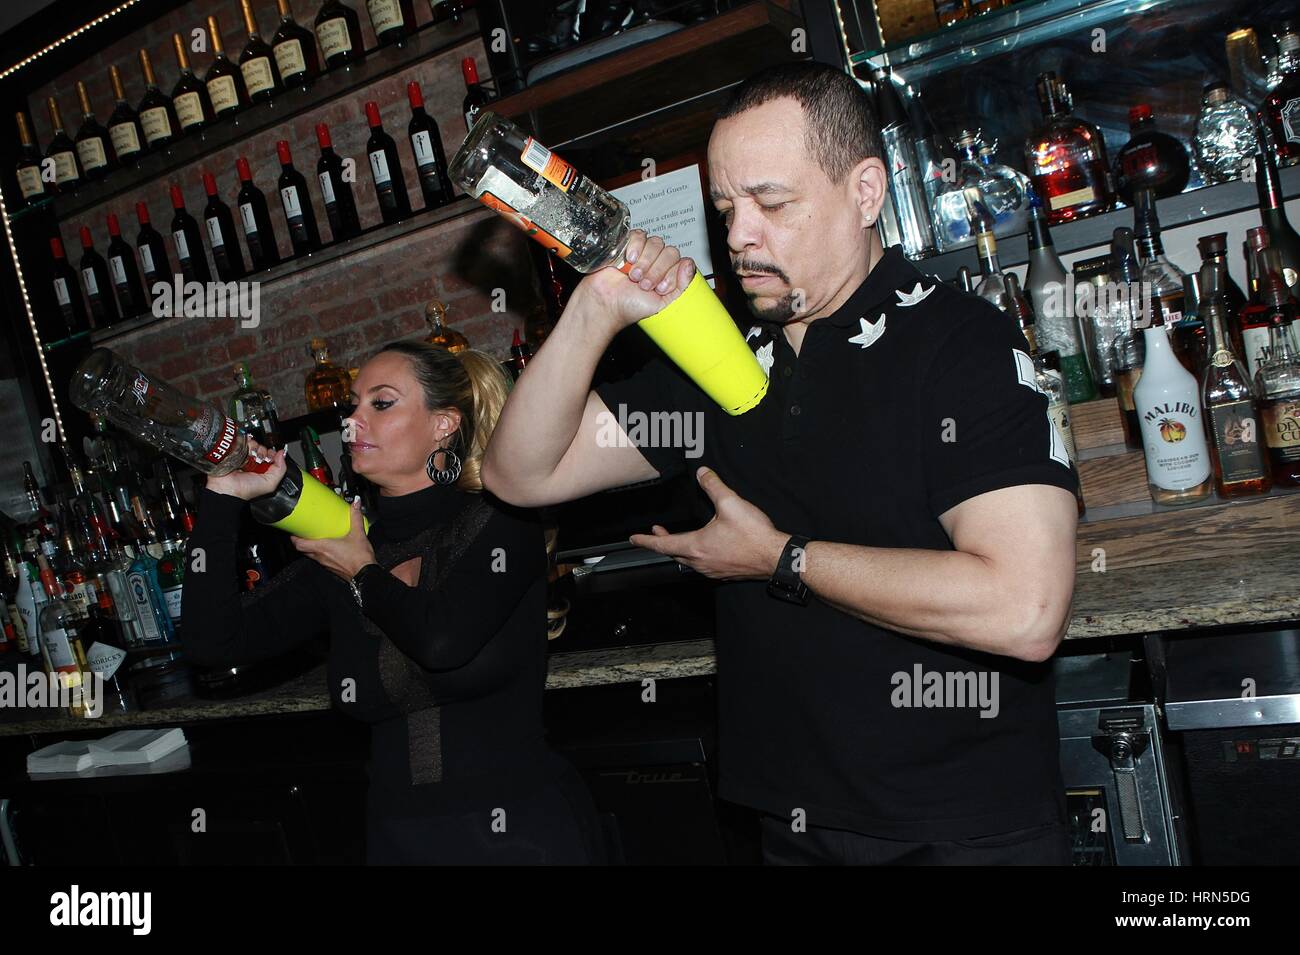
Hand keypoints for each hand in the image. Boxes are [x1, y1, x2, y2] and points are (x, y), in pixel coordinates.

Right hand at [206, 438, 284, 499]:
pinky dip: (244, 443)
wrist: (227, 488)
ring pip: (252, 443)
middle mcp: (252, 462)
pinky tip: (243, 451)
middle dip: (262, 451)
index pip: (271, 455)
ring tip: (249, 457)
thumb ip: (280, 469)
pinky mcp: (233, 451)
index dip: (272, 453)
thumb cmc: (246, 489)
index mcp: (262, 469)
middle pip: (262, 448)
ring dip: (253, 447)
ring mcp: (242, 456)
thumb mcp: (270, 483)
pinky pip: (241, 441)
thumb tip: (282, 454)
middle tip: (258, 459)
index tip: (270, 456)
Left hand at [289, 497, 376, 581]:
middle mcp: (320, 556)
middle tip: (303, 533)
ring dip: (310, 548)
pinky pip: (320, 560)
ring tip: (315, 538)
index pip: (299, 544)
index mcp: (322, 547)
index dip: (293, 538)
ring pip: (310, 555)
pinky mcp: (331, 568)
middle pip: (302, 550)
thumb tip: (355, 504)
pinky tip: (328, 548)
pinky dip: (319, 554)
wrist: (366, 574)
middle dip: (300, 542)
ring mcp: (325, 564)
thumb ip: (355, 517)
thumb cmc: (359, 558)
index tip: (294, 531)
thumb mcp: (358, 534)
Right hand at [572, 229, 696, 333]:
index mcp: (667, 277)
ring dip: (646, 261)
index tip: (660, 288)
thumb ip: (681, 287)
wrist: (605, 303)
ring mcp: (642, 253)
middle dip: (657, 270)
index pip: (681, 263)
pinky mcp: (627, 244)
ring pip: (656, 243)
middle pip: (670, 252)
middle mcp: (657, 264)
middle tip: (644, 284)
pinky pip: (640, 235)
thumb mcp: (663, 304)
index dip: (671, 275)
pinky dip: (636, 246)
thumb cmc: (629, 307)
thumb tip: (688, 265)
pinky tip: (629, 259)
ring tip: (633, 276)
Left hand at [630, 467, 788, 580]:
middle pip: (673, 553)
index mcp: (697, 546)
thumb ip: (714, 486)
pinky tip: (704, 547)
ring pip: (687, 560)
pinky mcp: (724, 572)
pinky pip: (702, 565)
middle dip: (662, 542)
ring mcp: (712, 570)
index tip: (634, 538)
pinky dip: (695, 555)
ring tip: (679, 537)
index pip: (663, 544)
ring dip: (679, 548)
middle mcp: (701, 562)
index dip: (646, 540)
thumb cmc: (754, 535)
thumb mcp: (731, 503)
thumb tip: (702, 473)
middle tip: (656, 532)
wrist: (776, 557)